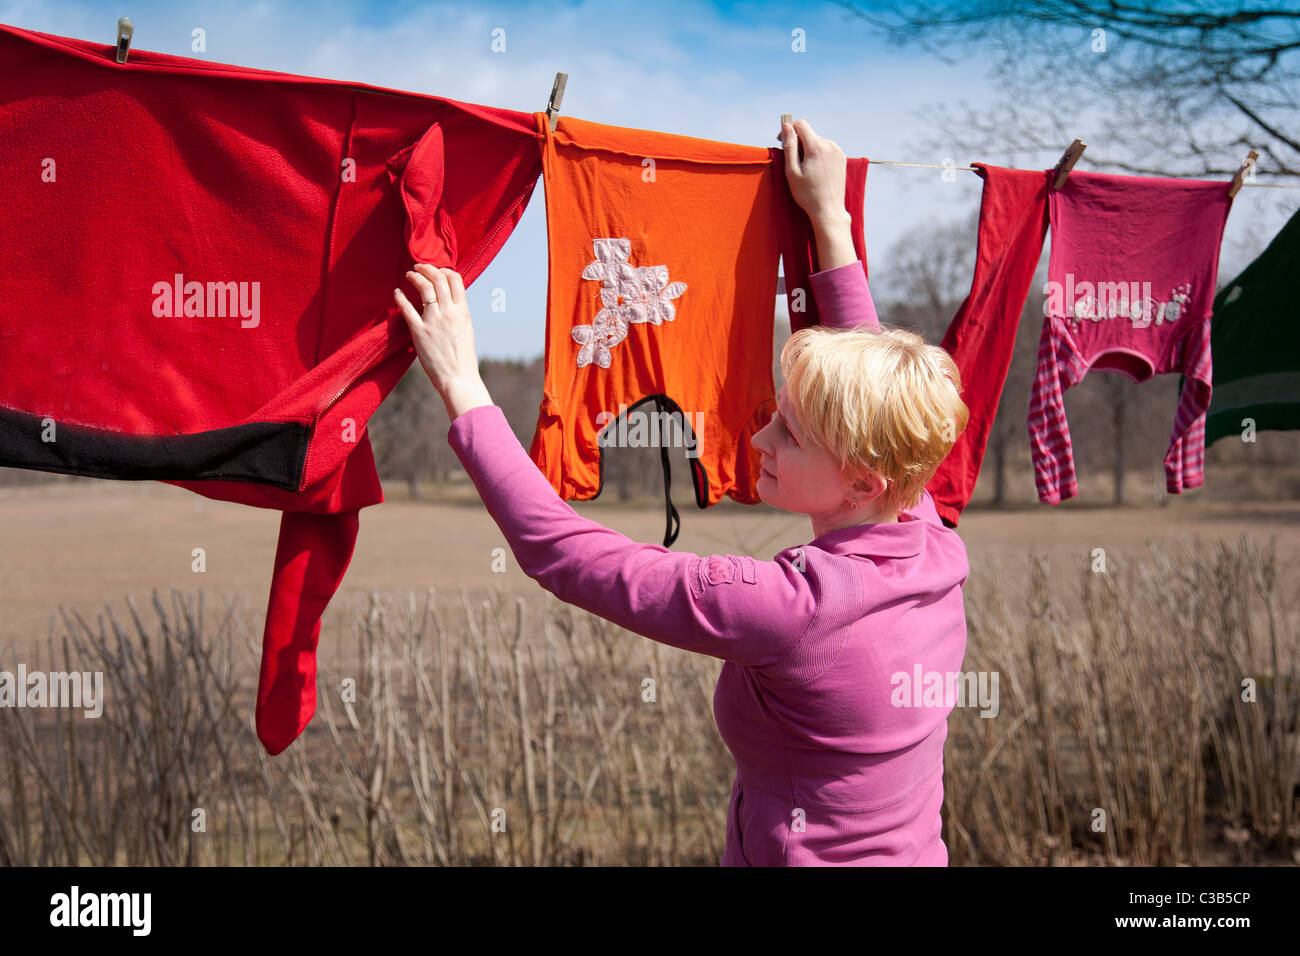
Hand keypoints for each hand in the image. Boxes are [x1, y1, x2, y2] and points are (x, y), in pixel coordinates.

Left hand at [394, 264, 492, 417]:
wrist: (458, 378)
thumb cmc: (463, 358)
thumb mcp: (466, 330)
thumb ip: (458, 314)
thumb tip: (449, 302)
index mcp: (463, 312)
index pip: (455, 280)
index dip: (444, 270)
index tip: (437, 270)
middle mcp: (449, 312)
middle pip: (438, 279)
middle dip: (427, 269)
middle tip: (419, 267)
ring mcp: (434, 321)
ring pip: (424, 288)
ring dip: (415, 277)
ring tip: (409, 275)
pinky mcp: (419, 332)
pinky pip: (407, 309)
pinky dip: (401, 297)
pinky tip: (397, 292)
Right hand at [779, 118, 848, 225]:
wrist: (828, 209)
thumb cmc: (807, 193)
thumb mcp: (792, 171)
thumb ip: (789, 146)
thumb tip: (786, 126)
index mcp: (816, 147)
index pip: (801, 124)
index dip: (790, 130)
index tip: (783, 141)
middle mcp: (830, 145)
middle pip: (809, 133)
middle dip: (799, 142)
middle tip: (794, 162)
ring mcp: (838, 151)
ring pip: (818, 140)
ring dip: (809, 149)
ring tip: (806, 169)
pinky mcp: (842, 157)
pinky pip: (826, 148)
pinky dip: (818, 154)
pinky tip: (816, 170)